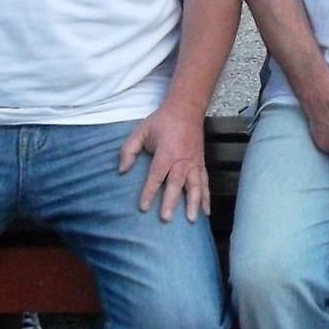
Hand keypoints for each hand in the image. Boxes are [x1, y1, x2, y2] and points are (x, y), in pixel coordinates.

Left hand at [121, 106, 210, 221]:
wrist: (186, 109)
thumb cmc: (162, 121)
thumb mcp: (141, 131)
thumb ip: (129, 150)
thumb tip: (122, 170)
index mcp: (167, 152)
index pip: (156, 176)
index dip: (149, 192)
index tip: (144, 207)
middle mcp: (182, 160)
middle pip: (177, 184)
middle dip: (172, 202)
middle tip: (166, 219)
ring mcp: (194, 163)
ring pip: (196, 186)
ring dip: (194, 203)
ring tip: (191, 220)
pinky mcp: (201, 164)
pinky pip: (206, 183)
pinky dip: (207, 197)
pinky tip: (206, 211)